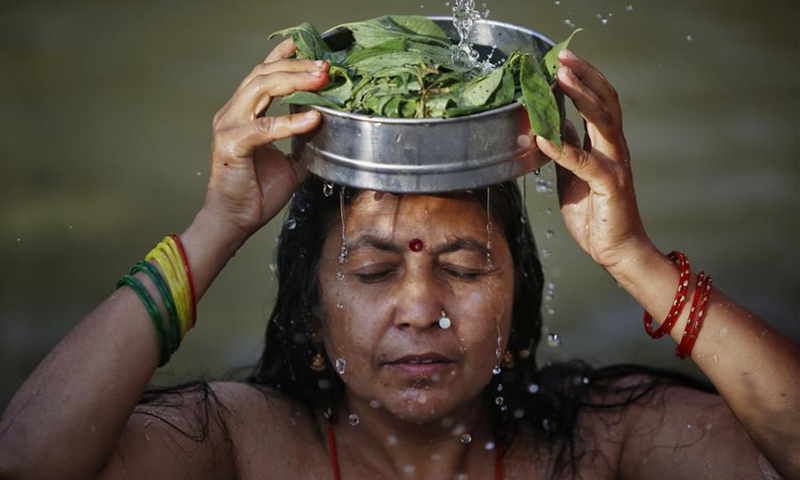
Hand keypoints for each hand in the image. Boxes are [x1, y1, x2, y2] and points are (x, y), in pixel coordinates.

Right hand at [203, 38, 328, 239]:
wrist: (234, 220)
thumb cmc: (255, 192)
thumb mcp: (290, 164)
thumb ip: (303, 144)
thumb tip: (328, 135)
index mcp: (244, 114)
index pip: (262, 76)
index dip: (282, 58)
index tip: (306, 46)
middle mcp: (233, 113)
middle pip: (263, 75)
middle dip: (296, 66)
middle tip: (324, 65)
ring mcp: (229, 125)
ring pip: (261, 89)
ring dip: (294, 81)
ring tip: (321, 79)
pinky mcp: (232, 144)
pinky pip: (264, 127)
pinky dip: (290, 122)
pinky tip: (312, 119)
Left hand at [535, 49, 655, 271]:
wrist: (616, 250)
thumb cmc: (596, 215)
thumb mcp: (574, 176)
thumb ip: (569, 150)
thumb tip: (557, 125)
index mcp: (606, 145)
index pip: (600, 101)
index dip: (583, 79)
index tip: (563, 60)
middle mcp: (615, 148)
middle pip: (605, 101)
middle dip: (584, 76)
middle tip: (563, 57)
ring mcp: (615, 164)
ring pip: (602, 120)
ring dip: (581, 96)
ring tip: (560, 78)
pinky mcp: (609, 185)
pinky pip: (583, 162)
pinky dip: (562, 148)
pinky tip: (542, 137)